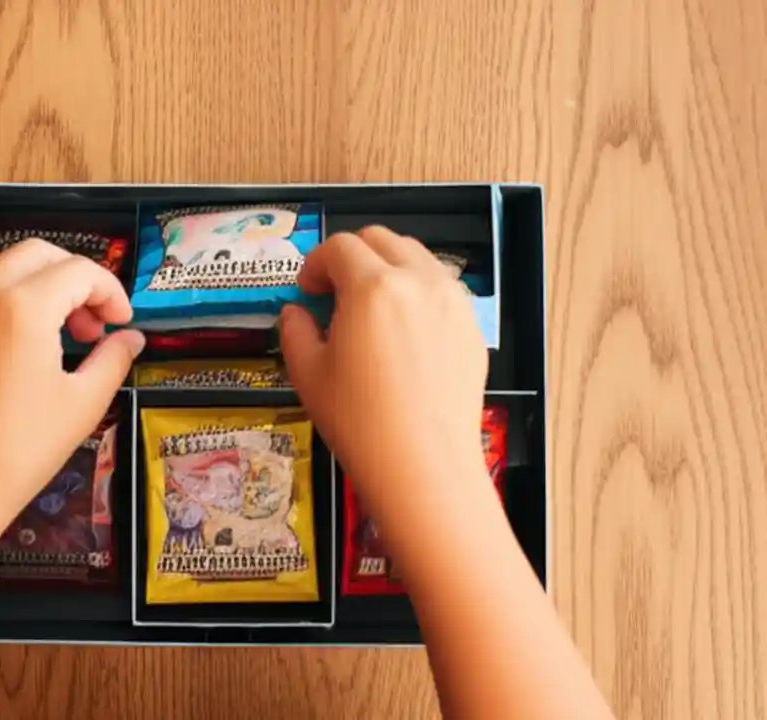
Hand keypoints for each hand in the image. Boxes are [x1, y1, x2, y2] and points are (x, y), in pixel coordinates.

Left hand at [0, 239, 143, 557]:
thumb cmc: (24, 447)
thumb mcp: (83, 403)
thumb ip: (112, 358)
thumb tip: (131, 339)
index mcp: (23, 306)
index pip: (79, 271)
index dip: (110, 292)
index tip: (121, 323)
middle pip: (38, 255)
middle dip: (74, 278)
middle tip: (92, 324)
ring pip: (2, 271)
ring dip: (39, 289)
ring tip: (58, 339)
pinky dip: (6, 306)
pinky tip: (20, 352)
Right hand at [279, 225, 487, 511]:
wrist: (423, 465)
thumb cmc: (360, 422)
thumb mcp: (309, 374)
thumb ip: (296, 331)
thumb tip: (296, 313)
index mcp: (372, 287)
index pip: (339, 247)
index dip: (316, 264)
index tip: (308, 289)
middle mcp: (417, 281)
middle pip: (382, 240)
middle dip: (353, 257)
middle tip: (335, 291)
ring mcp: (452, 302)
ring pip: (417, 258)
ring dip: (388, 268)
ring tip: (372, 307)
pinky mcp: (470, 327)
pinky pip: (442, 290)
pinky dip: (418, 293)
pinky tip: (404, 332)